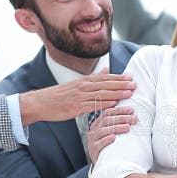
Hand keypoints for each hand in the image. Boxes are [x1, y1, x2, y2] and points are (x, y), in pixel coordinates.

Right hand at [19, 73, 134, 125]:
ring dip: (116, 93)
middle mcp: (83, 87)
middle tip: (135, 85)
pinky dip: (103, 104)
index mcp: (84, 81)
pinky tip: (112, 104)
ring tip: (129, 93)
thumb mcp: (77, 84)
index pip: (105, 78)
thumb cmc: (59, 95)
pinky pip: (91, 105)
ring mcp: (79, 97)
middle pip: (105, 84)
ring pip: (101, 94)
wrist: (41, 103)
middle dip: (121, 84)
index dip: (119, 78)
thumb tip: (106, 70)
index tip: (131, 78)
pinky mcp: (75, 107)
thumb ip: (93, 78)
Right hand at [86, 106, 136, 163]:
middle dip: (122, 118)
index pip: (108, 113)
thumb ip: (117, 124)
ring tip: (128, 127)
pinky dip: (106, 139)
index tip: (131, 110)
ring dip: (117, 128)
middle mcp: (94, 130)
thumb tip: (133, 115)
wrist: (102, 164)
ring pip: (103, 130)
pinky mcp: (93, 150)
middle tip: (134, 119)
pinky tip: (114, 137)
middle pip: (107, 120)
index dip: (119, 110)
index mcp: (98, 124)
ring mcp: (92, 140)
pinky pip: (99, 144)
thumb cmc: (110, 146)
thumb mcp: (112, 133)